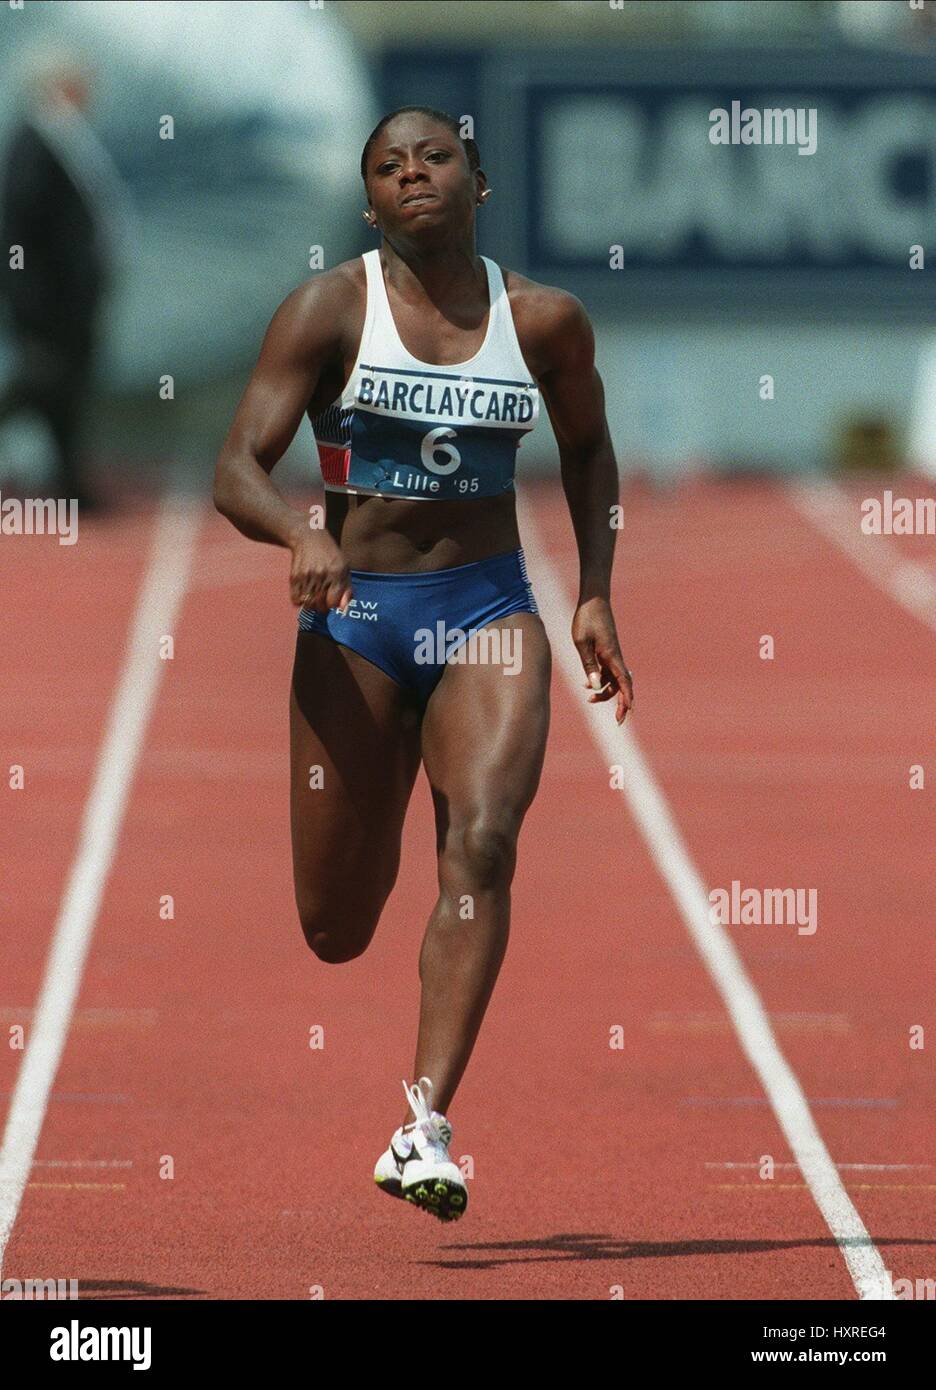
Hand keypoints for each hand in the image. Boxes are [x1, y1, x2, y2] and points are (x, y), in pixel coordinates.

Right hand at [289, 530, 352, 612]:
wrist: (309, 538)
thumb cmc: (330, 555)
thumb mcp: (344, 568)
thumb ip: (347, 590)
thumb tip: (343, 609)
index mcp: (336, 572)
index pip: (332, 602)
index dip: (333, 604)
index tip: (332, 599)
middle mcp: (321, 574)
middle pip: (319, 605)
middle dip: (322, 606)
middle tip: (323, 600)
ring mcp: (306, 576)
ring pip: (308, 604)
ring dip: (312, 604)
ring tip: (315, 597)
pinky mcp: (294, 577)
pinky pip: (296, 599)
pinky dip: (300, 601)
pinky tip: (305, 594)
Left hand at [572, 596, 633, 724]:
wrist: (593, 600)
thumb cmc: (585, 619)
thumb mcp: (581, 643)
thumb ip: (588, 665)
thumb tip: (596, 685)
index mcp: (611, 656)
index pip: (624, 683)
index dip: (627, 700)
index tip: (626, 715)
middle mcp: (615, 657)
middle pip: (621, 685)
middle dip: (619, 703)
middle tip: (615, 720)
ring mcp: (612, 654)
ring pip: (614, 680)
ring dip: (606, 692)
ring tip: (590, 699)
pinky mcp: (607, 651)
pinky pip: (608, 671)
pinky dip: (602, 681)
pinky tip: (588, 685)